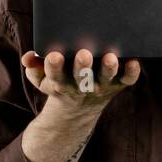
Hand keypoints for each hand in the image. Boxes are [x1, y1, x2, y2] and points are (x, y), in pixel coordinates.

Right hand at [21, 48, 141, 112]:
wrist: (77, 108)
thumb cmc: (59, 82)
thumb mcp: (42, 78)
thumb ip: (33, 67)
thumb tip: (27, 58)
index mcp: (60, 82)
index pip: (55, 74)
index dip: (54, 66)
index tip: (53, 55)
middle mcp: (82, 86)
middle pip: (82, 77)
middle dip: (82, 66)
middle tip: (83, 53)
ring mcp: (101, 86)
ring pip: (106, 78)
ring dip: (108, 69)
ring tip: (110, 58)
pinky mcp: (117, 84)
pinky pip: (127, 80)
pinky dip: (131, 72)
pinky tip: (134, 61)